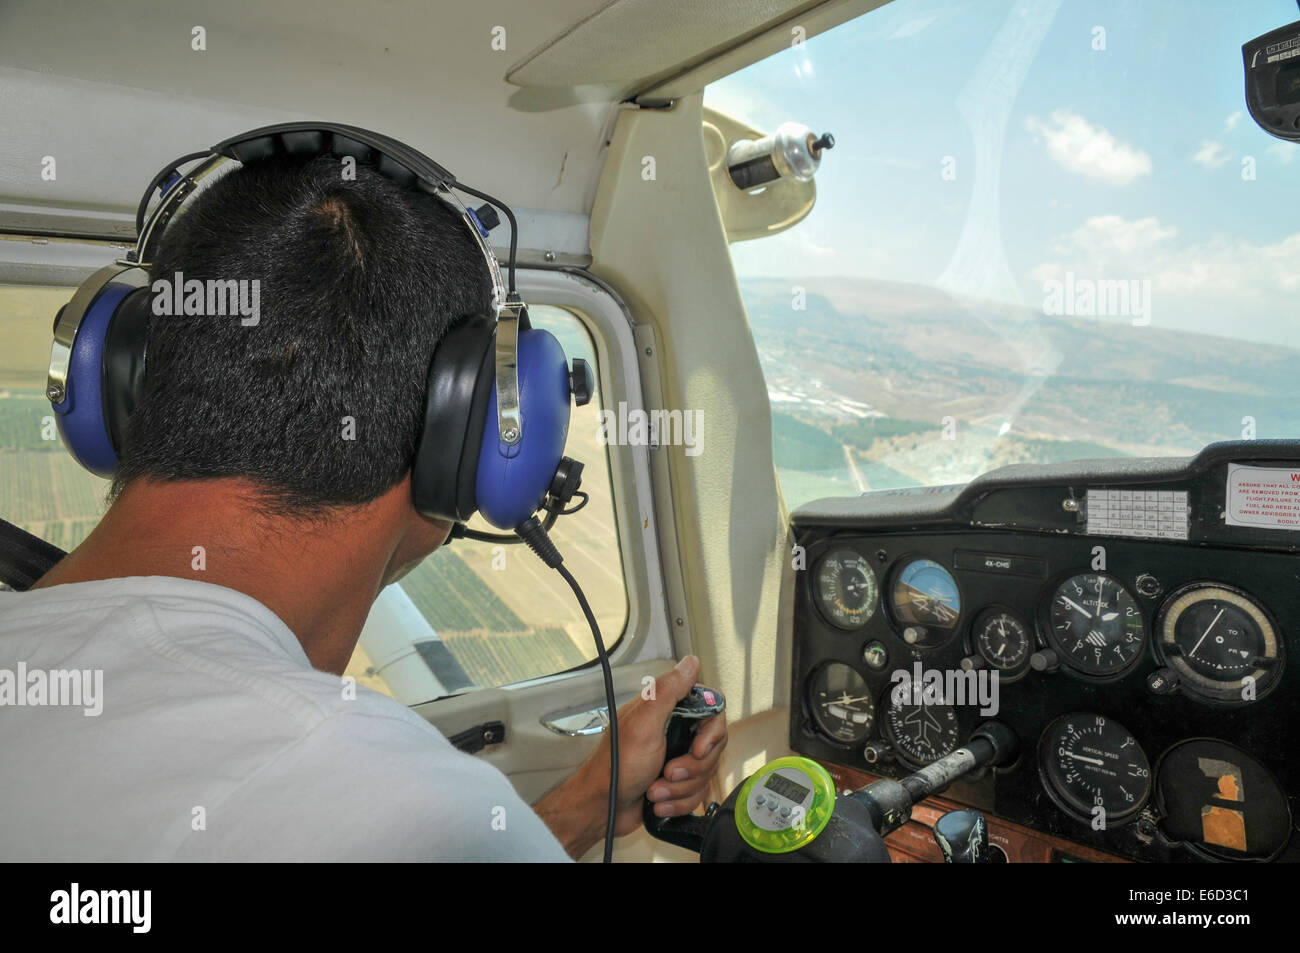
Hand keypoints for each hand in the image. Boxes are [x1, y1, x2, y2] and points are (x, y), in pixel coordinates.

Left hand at [587, 655, 727, 835]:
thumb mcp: (643, 725)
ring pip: (705, 773)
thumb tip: (690, 662)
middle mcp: (675, 731)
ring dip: (680, 788)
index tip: (698, 748)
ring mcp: (677, 758)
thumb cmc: (617, 767)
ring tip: (655, 789)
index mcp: (668, 711)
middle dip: (691, 768)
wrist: (603, 810)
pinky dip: (677, 802)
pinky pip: (696, 793)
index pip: (712, 710)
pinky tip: (657, 801)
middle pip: (712, 746)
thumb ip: (668, 691)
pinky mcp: (677, 783)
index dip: (712, 733)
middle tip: (667, 772)